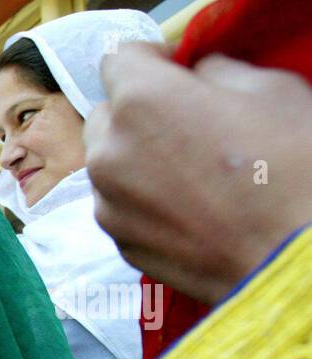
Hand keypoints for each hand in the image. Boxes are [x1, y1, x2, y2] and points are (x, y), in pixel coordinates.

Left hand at [85, 43, 311, 303]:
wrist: (289, 259)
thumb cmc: (292, 170)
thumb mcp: (269, 90)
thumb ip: (216, 72)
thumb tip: (196, 77)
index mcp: (141, 102)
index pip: (118, 59)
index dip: (151, 62)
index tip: (177, 73)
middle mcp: (109, 152)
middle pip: (105, 114)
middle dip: (137, 112)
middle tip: (186, 125)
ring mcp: (108, 203)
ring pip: (109, 163)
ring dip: (136, 159)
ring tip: (190, 173)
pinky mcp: (118, 242)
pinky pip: (120, 205)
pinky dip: (142, 199)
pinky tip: (187, 207)